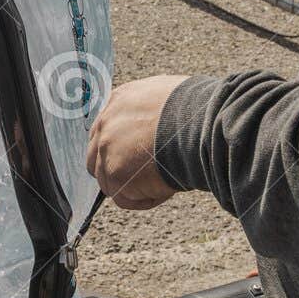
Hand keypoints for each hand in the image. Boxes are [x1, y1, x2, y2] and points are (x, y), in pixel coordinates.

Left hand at [87, 75, 185, 210]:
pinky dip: (144, 199)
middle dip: (116, 170)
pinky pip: (125, 199)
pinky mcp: (115, 174)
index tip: (136, 159)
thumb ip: (152, 113)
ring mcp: (107, 150)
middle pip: (97, 157)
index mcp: (119, 100)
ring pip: (109, 181)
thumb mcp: (169, 98)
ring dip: (133, 187)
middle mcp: (106, 123)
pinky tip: (166, 190)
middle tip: (142, 177)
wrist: (201, 125)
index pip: (106, 130)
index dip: (120, 148)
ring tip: (164, 181)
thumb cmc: (197, 112)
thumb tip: (158, 128)